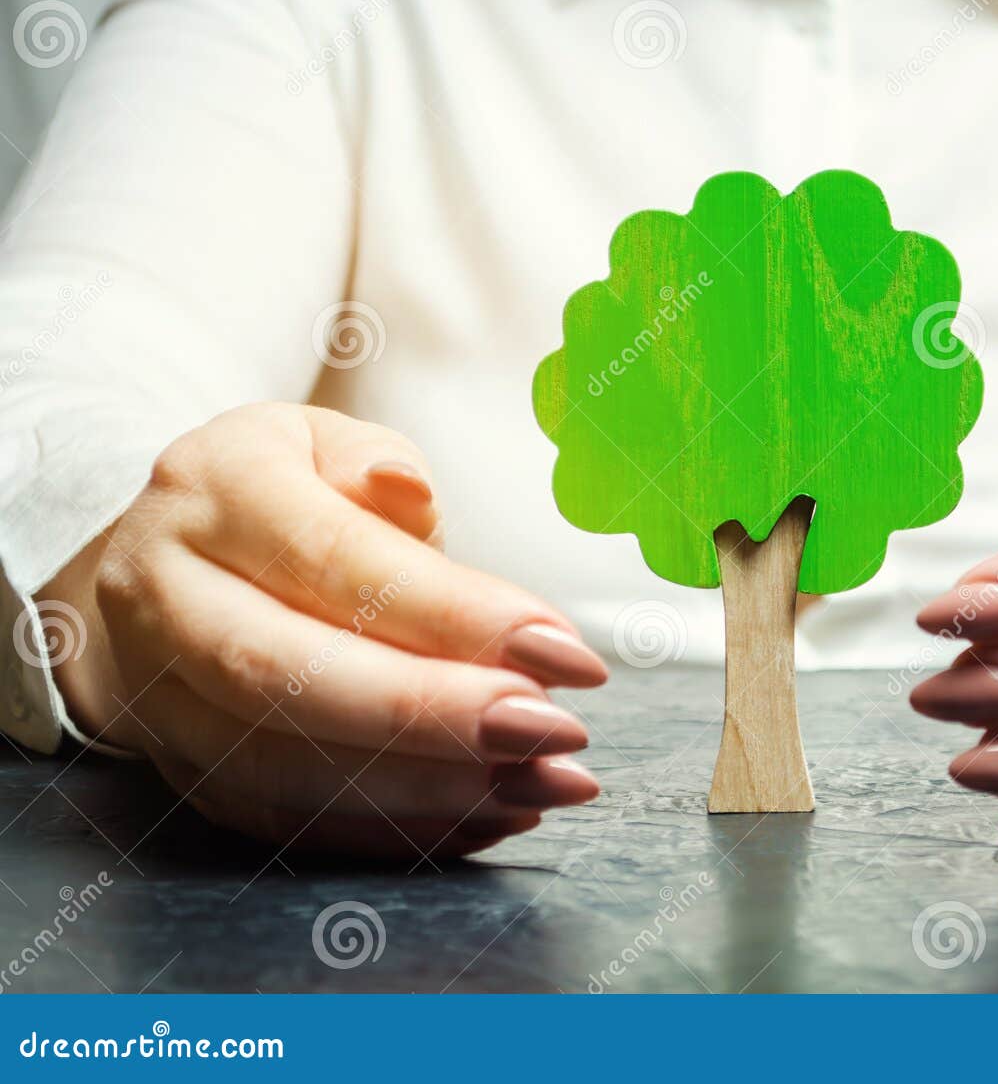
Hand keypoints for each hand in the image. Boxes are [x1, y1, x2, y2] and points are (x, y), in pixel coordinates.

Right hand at [44, 403, 609, 858]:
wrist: (167, 561)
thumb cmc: (284, 495)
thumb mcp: (327, 443)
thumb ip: (379, 469)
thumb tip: (409, 495)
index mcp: (214, 489)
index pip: (338, 560)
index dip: (456, 615)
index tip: (563, 651)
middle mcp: (163, 594)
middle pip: (290, 676)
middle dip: (435, 715)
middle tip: (553, 731)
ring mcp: (159, 696)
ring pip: (284, 767)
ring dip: (430, 790)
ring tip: (542, 783)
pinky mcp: (185, 771)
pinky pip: (287, 820)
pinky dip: (395, 829)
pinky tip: (490, 814)